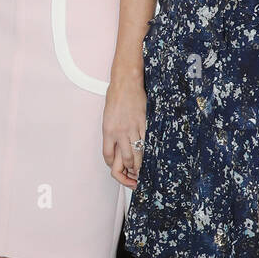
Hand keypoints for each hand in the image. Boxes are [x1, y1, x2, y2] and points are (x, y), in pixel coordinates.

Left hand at [103, 73, 146, 187]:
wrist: (126, 82)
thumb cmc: (116, 96)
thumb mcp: (108, 116)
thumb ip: (112, 133)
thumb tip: (117, 146)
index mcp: (108, 130)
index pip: (108, 156)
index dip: (112, 166)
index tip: (116, 168)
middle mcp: (120, 132)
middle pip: (124, 160)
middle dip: (129, 171)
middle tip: (133, 175)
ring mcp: (133, 129)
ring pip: (137, 154)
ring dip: (139, 165)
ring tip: (141, 169)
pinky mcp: (144, 124)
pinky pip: (147, 143)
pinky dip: (149, 152)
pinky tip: (150, 156)